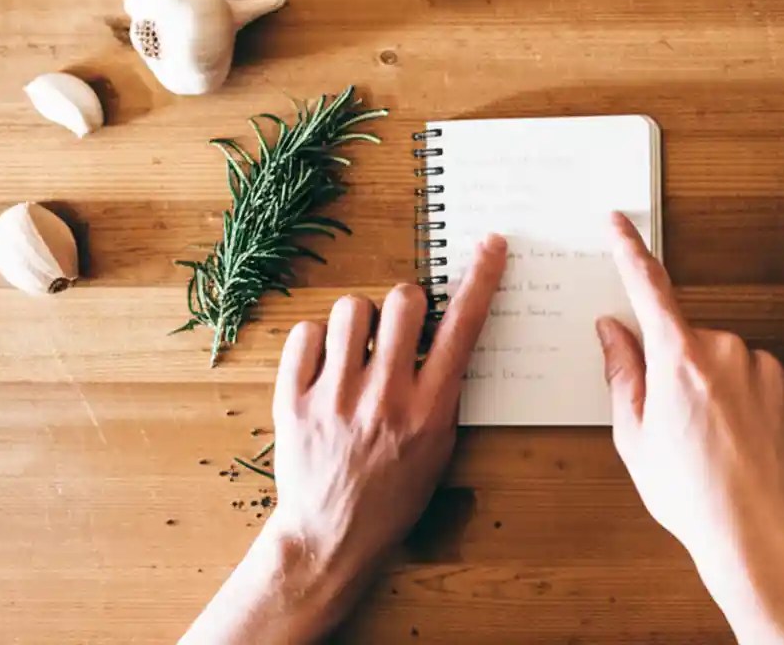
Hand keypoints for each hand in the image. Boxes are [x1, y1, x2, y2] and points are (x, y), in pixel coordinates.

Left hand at [181, 234, 506, 644]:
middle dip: (408, 302)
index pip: (463, 328)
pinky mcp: (293, 401)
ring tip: (358, 349)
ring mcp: (335, 397)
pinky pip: (305, 334)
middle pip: (404, 302)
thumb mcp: (441, 447)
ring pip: (352, 310)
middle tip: (401, 326)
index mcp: (430, 408)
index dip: (481, 279)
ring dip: (361, 320)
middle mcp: (385, 397)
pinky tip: (325, 364)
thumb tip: (447, 334)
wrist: (333, 536)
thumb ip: (445, 390)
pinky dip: (316, 340)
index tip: (490, 246)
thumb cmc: (394, 494)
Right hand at [597, 213, 783, 644]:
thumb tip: (612, 330)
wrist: (759, 536)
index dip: (630, 251)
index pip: (648, 287)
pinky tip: (748, 443)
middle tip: (679, 427)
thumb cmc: (692, 495)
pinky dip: (754, 404)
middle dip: (681, 371)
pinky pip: (766, 381)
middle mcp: (727, 351)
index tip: (619, 223)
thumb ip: (622, 372)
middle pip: (690, 341)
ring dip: (720, 390)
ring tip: (718, 445)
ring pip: (731, 363)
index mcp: (678, 359)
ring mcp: (769, 368)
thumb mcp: (635, 438)